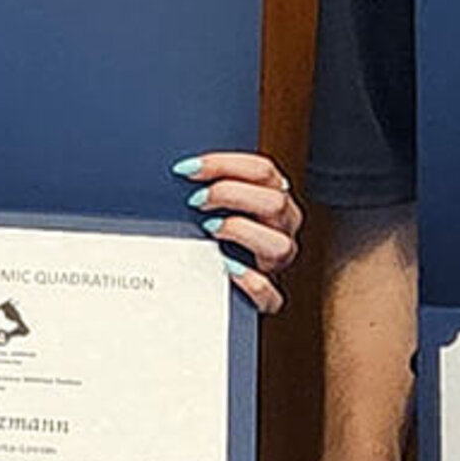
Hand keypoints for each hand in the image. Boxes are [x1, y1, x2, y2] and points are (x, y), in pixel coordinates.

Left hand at [177, 152, 300, 315]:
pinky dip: (249, 281)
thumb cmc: (206, 233)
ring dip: (240, 231)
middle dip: (230, 194)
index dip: (224, 164)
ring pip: (280, 244)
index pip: (263, 170)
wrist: (206, 282)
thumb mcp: (211, 202)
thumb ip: (206, 186)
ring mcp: (276, 262)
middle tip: (195, 200)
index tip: (188, 168)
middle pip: (275, 202)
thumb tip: (178, 171)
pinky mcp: (267, 296)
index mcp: (273, 197)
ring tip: (208, 229)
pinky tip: (226, 268)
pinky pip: (269, 292)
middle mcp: (282, 227)